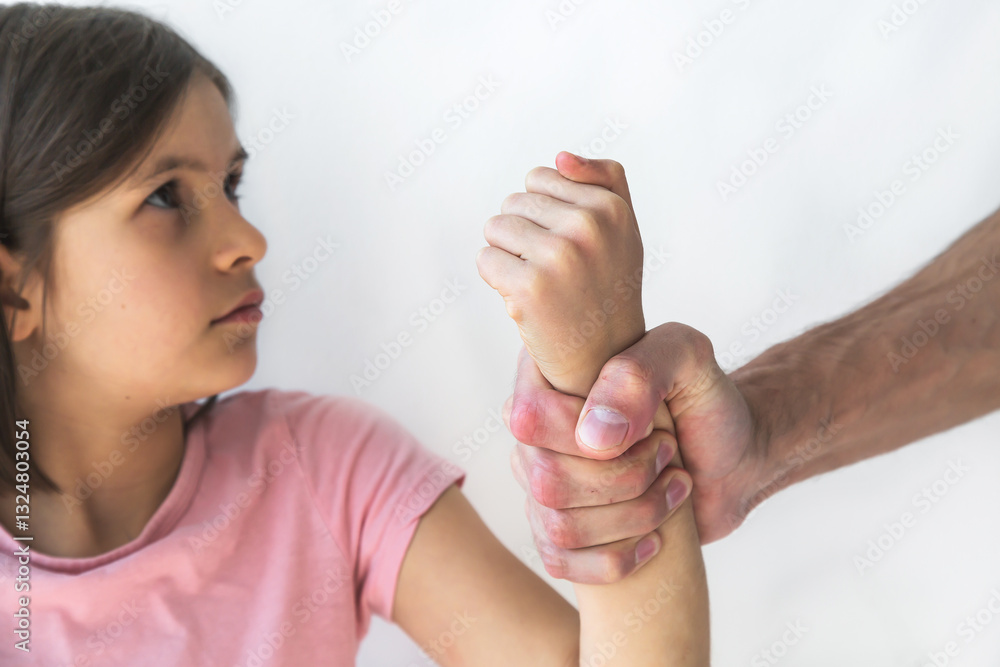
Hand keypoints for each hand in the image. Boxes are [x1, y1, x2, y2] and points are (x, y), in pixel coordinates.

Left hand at [476, 152, 645, 397]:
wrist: (602, 356)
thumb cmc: (605, 286)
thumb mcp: (623, 228)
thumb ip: (606, 179)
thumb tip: (560, 157)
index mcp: (610, 207)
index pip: (540, 177)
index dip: (546, 212)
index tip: (572, 245)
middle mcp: (588, 228)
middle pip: (513, 201)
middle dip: (524, 234)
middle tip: (556, 271)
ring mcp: (558, 257)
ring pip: (495, 227)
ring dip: (507, 255)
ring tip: (540, 282)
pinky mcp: (528, 287)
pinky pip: (485, 259)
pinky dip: (496, 279)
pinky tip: (525, 299)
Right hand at [505, 322, 767, 580]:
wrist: (734, 459)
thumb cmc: (707, 403)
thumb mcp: (688, 359)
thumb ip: (639, 375)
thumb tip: (592, 437)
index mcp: (549, 379)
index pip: (528, 417)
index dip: (583, 433)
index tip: (646, 430)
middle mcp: (536, 434)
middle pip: (547, 480)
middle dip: (626, 478)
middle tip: (669, 455)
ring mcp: (543, 485)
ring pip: (558, 526)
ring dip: (632, 516)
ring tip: (674, 489)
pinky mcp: (561, 531)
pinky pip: (560, 562)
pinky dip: (616, 559)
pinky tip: (655, 539)